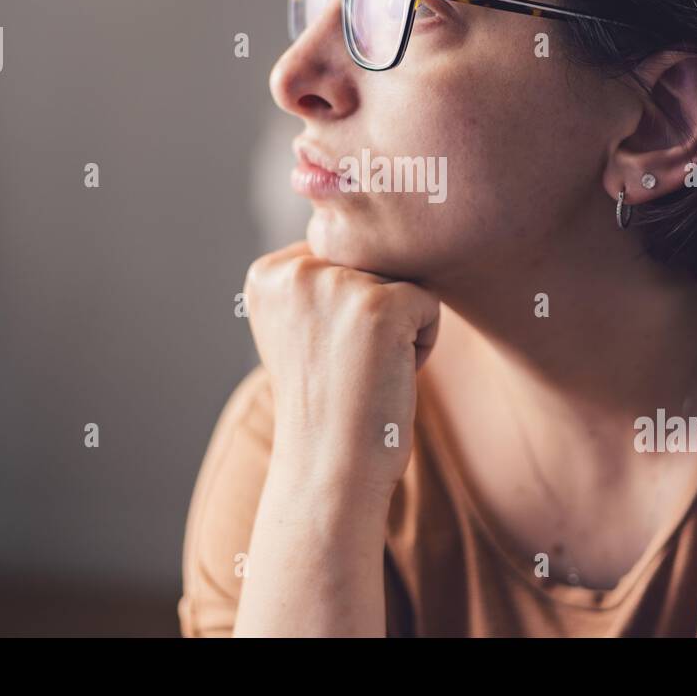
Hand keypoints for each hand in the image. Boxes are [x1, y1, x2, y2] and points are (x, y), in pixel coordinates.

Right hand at [243, 240, 440, 499]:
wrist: (329, 468)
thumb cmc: (326, 404)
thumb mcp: (300, 327)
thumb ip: (318, 278)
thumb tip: (370, 227)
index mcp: (267, 273)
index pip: (341, 255)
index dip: (346, 307)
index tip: (325, 355)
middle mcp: (294, 271)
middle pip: (374, 261)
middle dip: (375, 313)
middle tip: (348, 366)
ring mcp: (337, 286)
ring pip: (403, 280)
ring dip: (400, 327)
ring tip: (366, 371)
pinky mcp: (379, 306)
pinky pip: (428, 303)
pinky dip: (422, 344)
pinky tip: (389, 376)